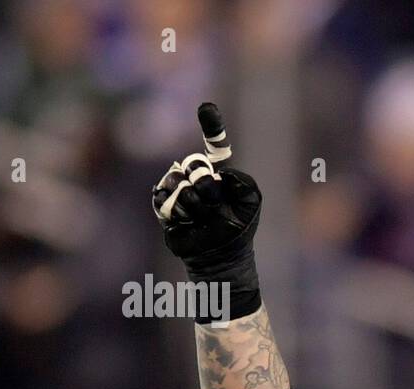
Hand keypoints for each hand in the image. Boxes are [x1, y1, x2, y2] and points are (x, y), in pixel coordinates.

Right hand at [152, 103, 262, 318]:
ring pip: (177, 181)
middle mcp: (194, 175)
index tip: (207, 107)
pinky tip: (188, 221)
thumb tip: (221, 172)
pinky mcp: (163, 203)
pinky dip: (180, 212)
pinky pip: (166, 198)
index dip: (211, 126)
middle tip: (213, 204)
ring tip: (202, 217)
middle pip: (192, 163)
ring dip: (194, 203)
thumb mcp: (250, 203)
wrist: (220, 256)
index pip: (214, 145)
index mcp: (218, 172)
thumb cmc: (238, 229)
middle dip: (205, 184)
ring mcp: (176, 187)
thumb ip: (243, 182)